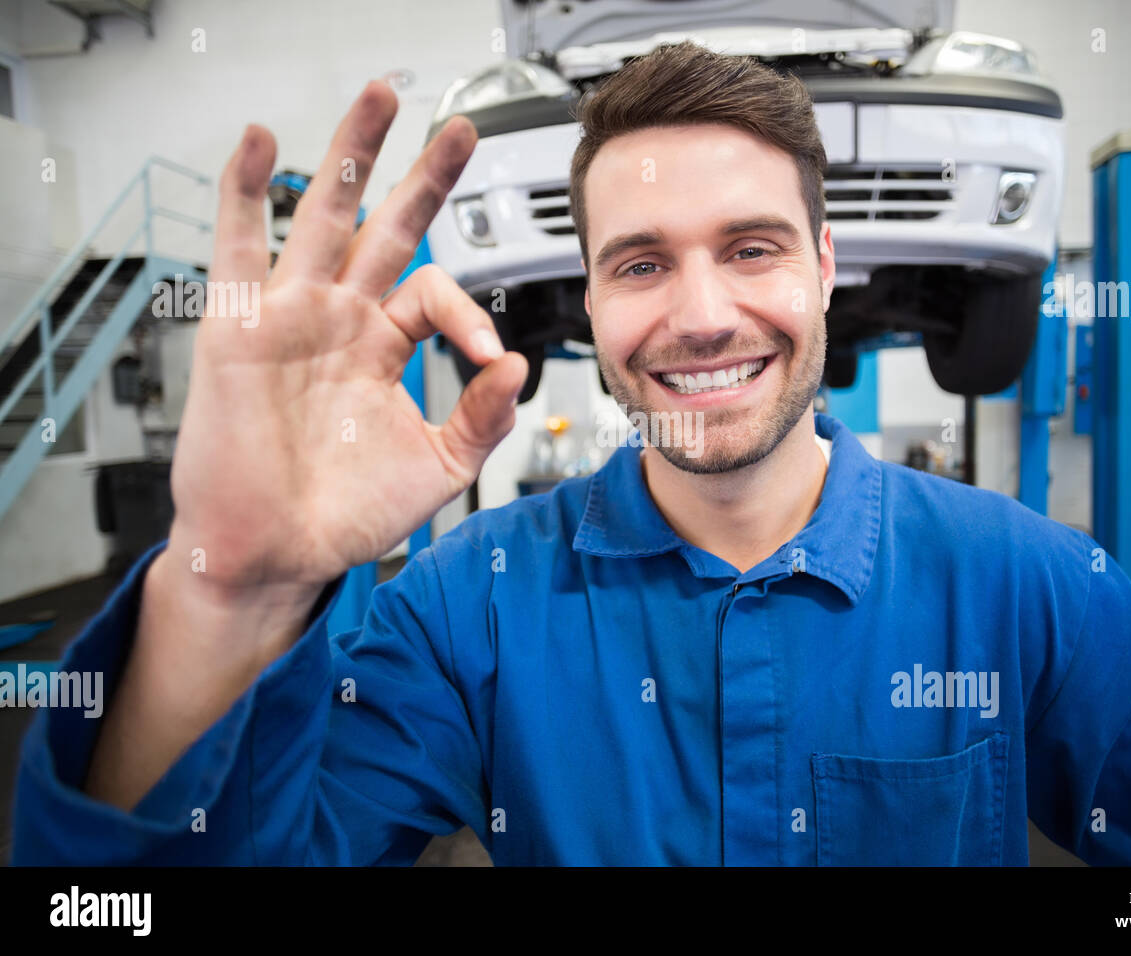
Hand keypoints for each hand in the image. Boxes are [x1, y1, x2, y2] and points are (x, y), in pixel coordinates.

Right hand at [168, 80, 527, 592]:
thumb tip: (517, 365)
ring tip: (381, 98)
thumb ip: (483, 417)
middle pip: (386, 226)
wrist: (278, 554)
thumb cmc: (348, 515)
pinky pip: (239, 247)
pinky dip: (245, 193)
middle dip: (421, 176)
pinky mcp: (240, 328)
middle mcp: (341, 320)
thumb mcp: (439, 467)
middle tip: (458, 128)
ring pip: (323, 217)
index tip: (490, 362)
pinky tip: (262, 143)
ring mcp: (292, 316)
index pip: (436, 294)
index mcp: (384, 347)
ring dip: (351, 156)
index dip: (469, 316)